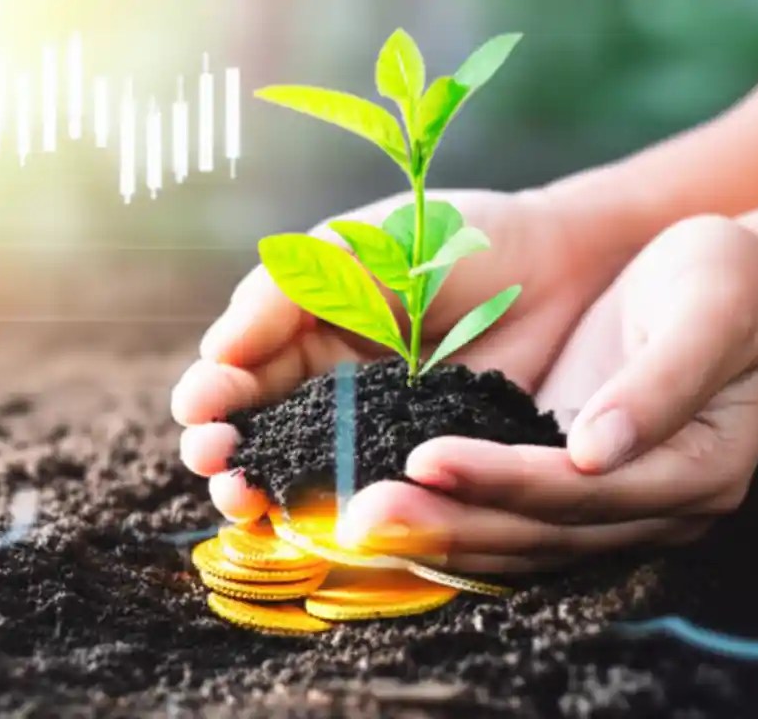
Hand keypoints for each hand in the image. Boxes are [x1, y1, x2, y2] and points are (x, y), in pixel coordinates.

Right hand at [172, 188, 631, 522]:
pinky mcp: (424, 467)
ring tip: (243, 495)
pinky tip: (306, 518)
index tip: (199, 407)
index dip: (210, 396)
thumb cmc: (448, 237)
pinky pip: (369, 496)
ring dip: (260, 491)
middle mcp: (327, 393)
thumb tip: (215, 353)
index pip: (236, 376)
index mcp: (300, 335)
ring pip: (300, 477)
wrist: (558, 260)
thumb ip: (283, 292)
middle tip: (215, 456)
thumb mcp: (353, 248)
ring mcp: (373, 435)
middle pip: (255, 437)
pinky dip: (333, 514)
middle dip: (222, 452)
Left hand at [346, 216, 757, 571]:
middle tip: (362, 518)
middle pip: (537, 533)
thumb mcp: (712, 310)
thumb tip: (596, 452)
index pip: (583, 490)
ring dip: (434, 535)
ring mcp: (608, 511)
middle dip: (447, 525)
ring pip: (512, 542)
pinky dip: (446, 522)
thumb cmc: (726, 284)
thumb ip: (662, 381)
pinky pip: (501, 522)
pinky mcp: (566, 492)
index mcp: (697, 471)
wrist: (735, 291)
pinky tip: (386, 512)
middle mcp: (650, 509)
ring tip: (356, 524)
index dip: (503, 480)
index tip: (426, 459)